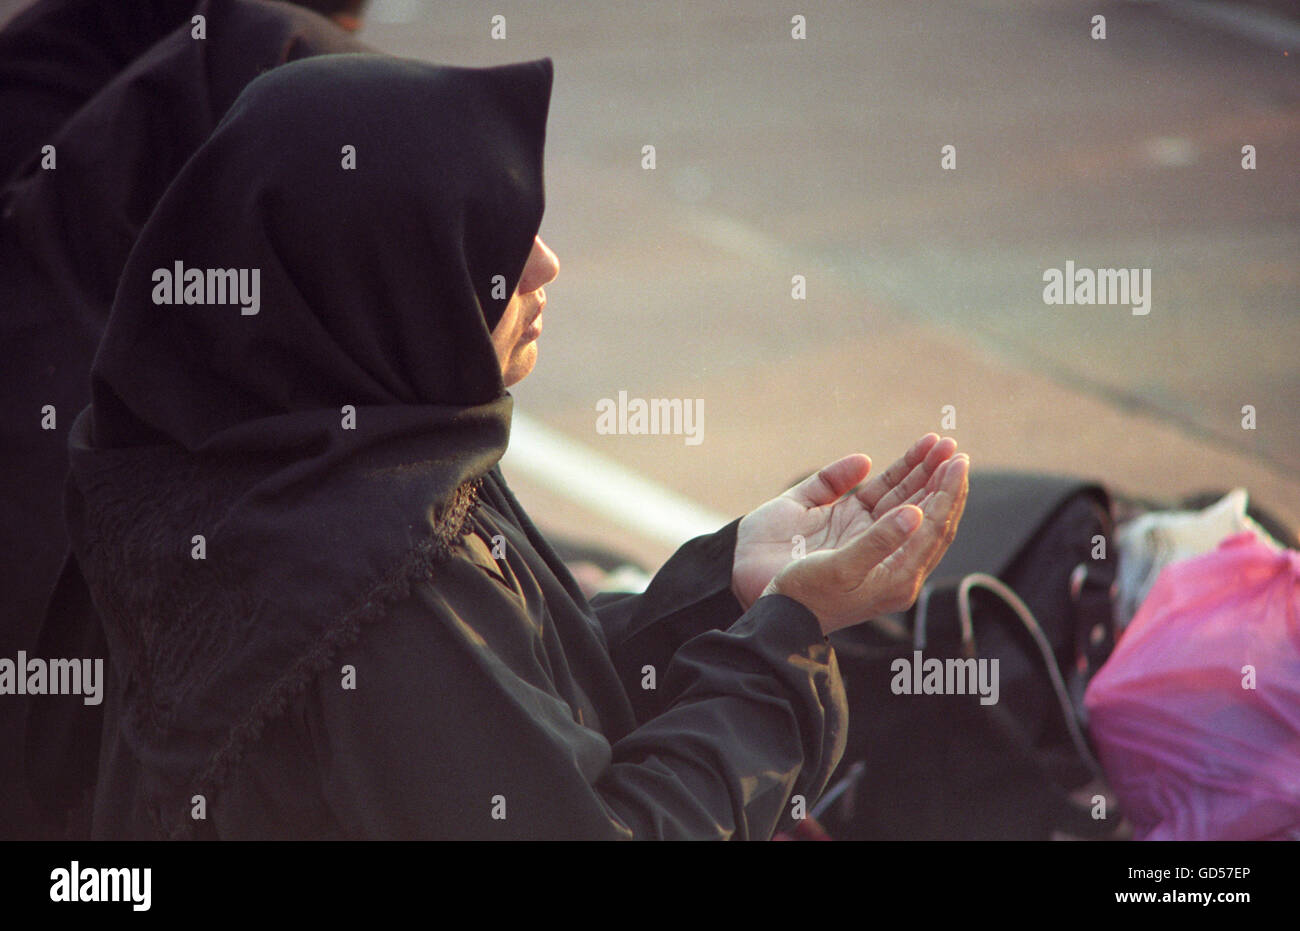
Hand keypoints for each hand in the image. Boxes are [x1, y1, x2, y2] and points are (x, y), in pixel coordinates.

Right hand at [731, 435, 967, 635]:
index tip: (957, 464)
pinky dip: (883, 473)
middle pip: (922, 509)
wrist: (752, 592)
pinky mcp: (837, 518)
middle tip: (952, 448)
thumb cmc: (802, 593)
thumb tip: (916, 513)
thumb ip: (880, 541)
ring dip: (919, 470)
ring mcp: (861, 532)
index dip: (947, 494)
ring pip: (899, 496)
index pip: (932, 528)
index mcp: (895, 573)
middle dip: (939, 477)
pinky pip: (868, 491)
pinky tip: (896, 460)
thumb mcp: (842, 570)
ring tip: (937, 443)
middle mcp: (884, 551)